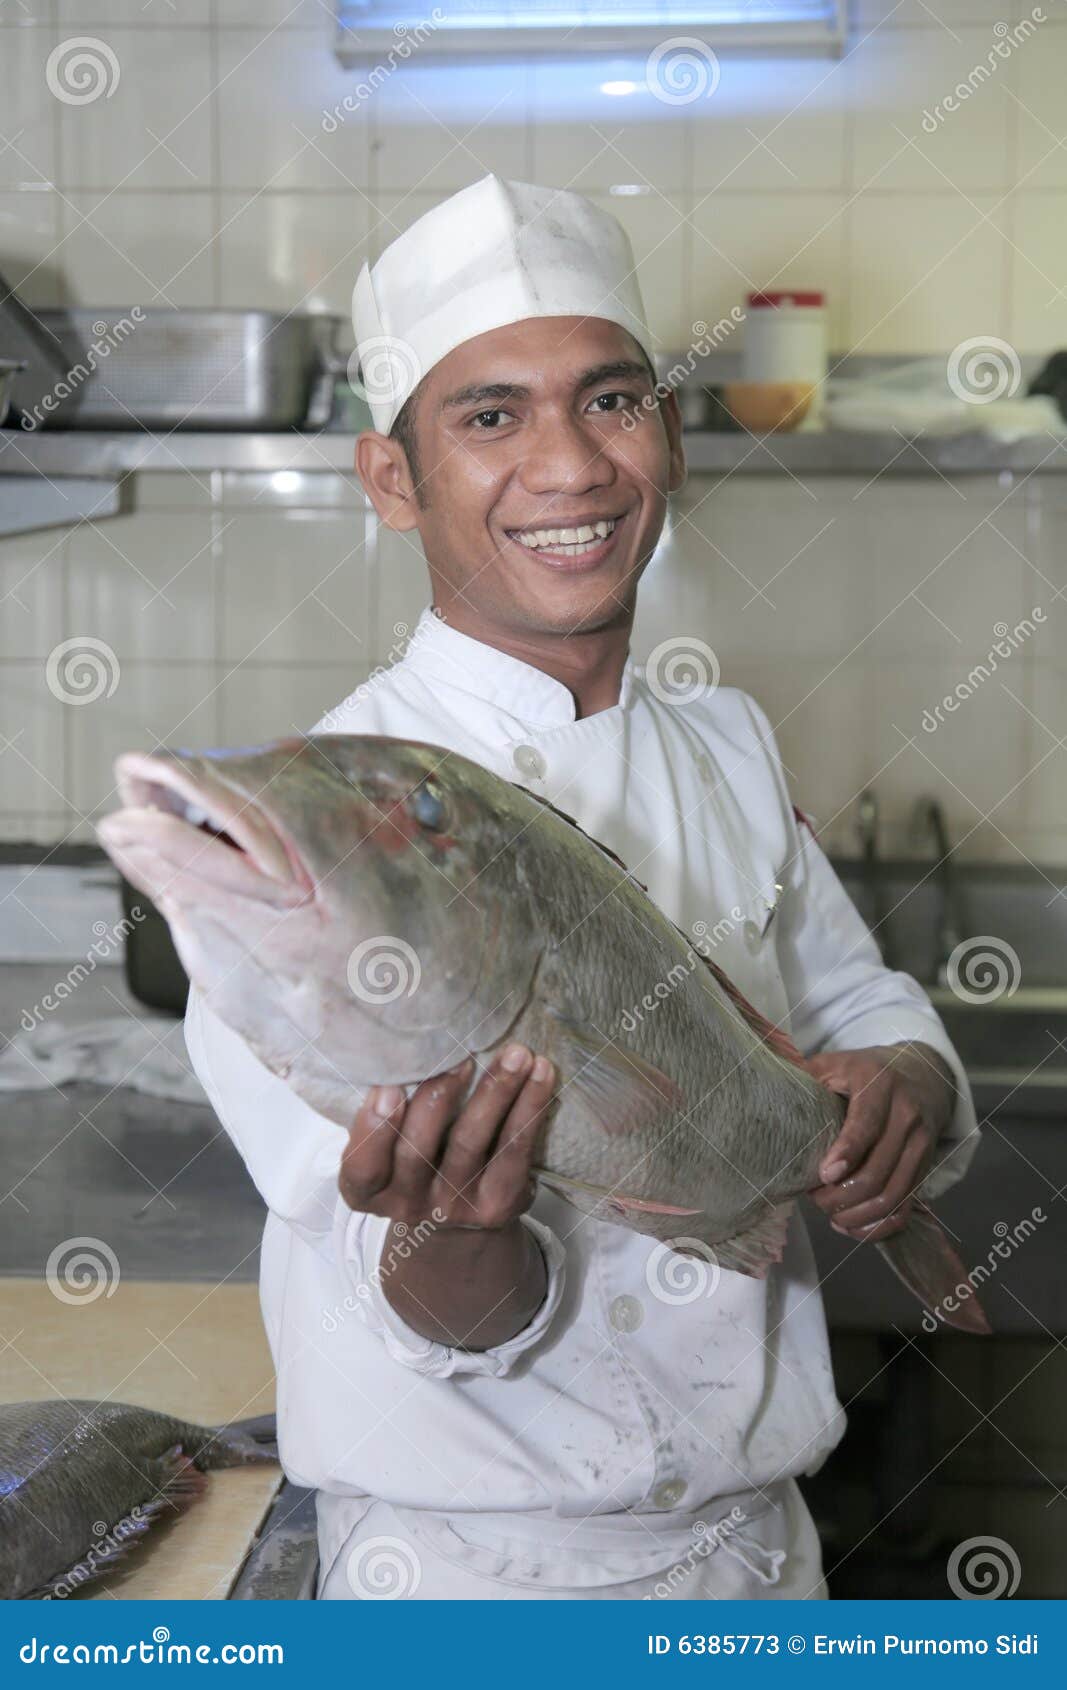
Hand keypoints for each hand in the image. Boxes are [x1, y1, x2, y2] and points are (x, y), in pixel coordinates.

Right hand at [339, 1044, 555, 1228]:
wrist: (455, 1218)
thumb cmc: (412, 1160)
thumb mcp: (382, 1146)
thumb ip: (381, 1109)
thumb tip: (399, 1043)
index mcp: (365, 1190)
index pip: (361, 1168)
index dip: (373, 1130)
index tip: (387, 1087)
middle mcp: (406, 1205)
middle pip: (418, 1151)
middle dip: (438, 1098)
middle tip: (461, 1055)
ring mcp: (453, 1206)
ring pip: (470, 1143)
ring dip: (494, 1092)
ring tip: (515, 1054)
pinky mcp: (497, 1203)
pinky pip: (514, 1151)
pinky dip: (529, 1108)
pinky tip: (541, 1073)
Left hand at [807, 1042, 955, 1241]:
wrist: (924, 1074)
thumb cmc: (867, 1071)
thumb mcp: (837, 1062)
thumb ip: (807, 1076)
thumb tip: (765, 1097)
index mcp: (880, 1084)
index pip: (866, 1125)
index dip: (846, 1153)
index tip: (824, 1175)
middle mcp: (907, 1115)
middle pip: (878, 1170)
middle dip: (842, 1195)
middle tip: (815, 1198)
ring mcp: (921, 1144)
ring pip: (893, 1195)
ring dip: (857, 1214)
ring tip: (830, 1213)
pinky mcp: (926, 1167)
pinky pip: (906, 1207)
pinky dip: (879, 1226)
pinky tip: (852, 1225)